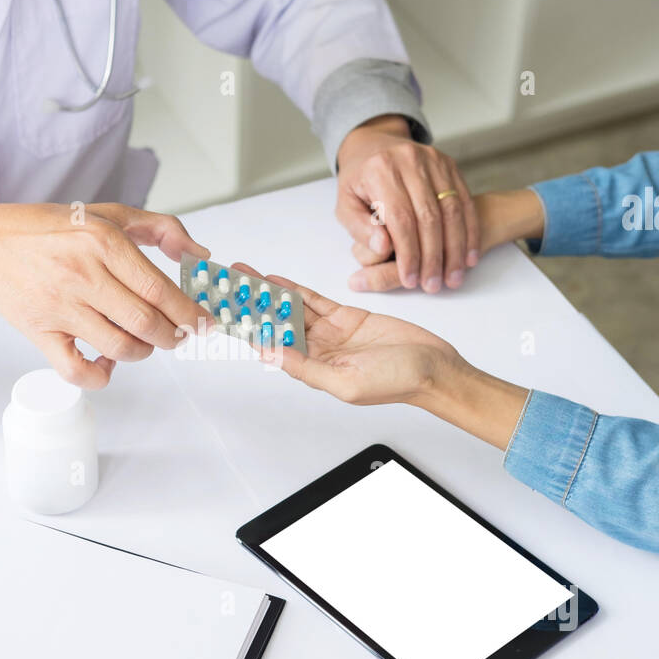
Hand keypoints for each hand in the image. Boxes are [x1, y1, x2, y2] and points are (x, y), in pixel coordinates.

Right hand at [0, 203, 214, 388]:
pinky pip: (76, 370)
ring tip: (144, 342)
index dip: (189, 313)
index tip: (204, 323)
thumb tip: (199, 255)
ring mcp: (59, 307)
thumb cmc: (49, 229)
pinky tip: (107, 362)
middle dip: (173, 337)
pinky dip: (100, 376)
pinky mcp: (39, 332)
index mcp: (102, 242)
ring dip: (143, 352)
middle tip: (178, 335)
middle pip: (145, 323)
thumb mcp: (107, 213)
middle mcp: (81, 274)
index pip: (158, 289)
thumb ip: (160, 228)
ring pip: (119, 348)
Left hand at [236, 265, 529, 448]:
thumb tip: (271, 355)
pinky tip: (274, 280)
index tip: (223, 315)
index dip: (247, 330)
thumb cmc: (398, 382)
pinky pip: (314, 300)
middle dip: (250, 306)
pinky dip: (294, 289)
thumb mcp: (347, 381)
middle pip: (275, 324)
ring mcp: (331, 333)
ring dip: (267, 293)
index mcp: (312, 370)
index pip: (271, 347)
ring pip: (291, 308)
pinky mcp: (347, 316)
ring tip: (241, 276)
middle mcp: (317, 351)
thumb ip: (308, 368)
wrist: (435, 368)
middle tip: (224, 286)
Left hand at [335, 115, 477, 292]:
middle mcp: (409, 160)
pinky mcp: (450, 165)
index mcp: (380, 170)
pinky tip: (468, 257)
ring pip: (451, 210)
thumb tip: (383, 247)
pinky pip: (465, 202)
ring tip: (453, 278)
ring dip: (455, 249)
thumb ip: (360, 228)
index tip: (410, 280)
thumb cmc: (359, 183)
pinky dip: (469, 232)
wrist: (375, 145)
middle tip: (433, 285)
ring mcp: (434, 160)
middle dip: (433, 256)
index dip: (408, 253)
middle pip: (429, 216)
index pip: (400, 218)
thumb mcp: (346, 205)